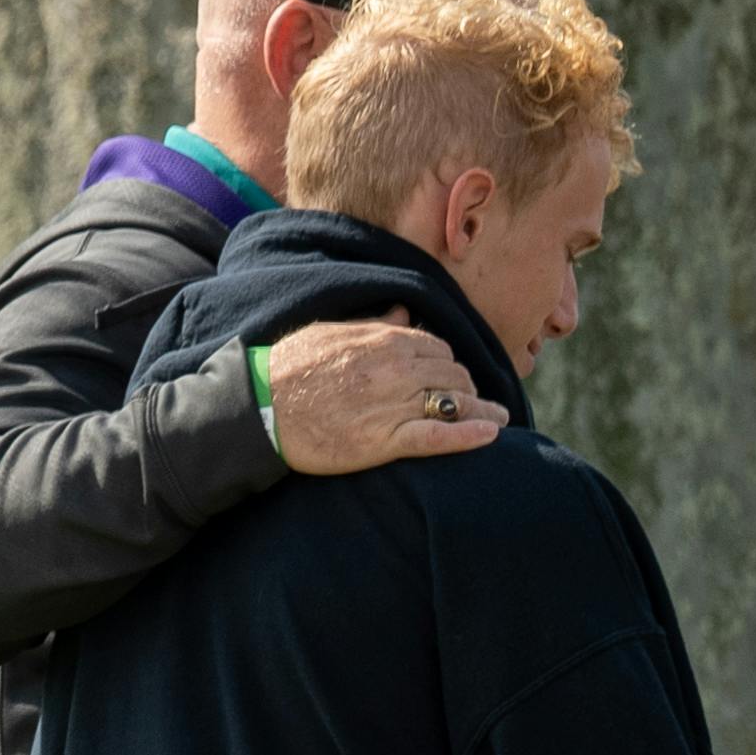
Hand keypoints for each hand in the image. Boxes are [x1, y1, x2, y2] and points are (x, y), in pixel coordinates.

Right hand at [263, 314, 503, 472]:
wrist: (258, 408)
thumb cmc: (286, 368)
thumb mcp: (328, 333)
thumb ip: (372, 325)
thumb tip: (403, 313)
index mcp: (382, 341)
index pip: (436, 347)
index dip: (448, 361)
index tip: (450, 374)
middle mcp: (395, 370)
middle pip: (451, 374)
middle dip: (466, 386)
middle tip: (473, 398)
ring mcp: (392, 405)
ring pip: (453, 403)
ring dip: (481, 410)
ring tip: (497, 417)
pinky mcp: (385, 440)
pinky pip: (439, 436)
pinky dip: (469, 436)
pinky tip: (491, 435)